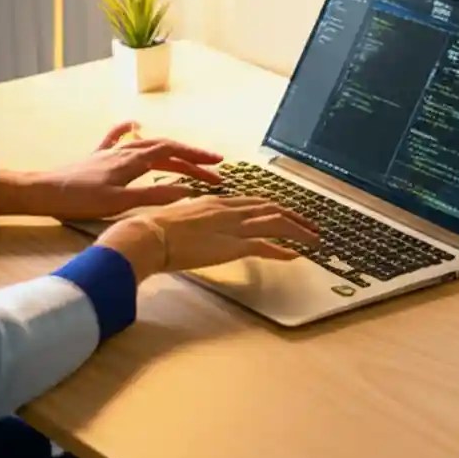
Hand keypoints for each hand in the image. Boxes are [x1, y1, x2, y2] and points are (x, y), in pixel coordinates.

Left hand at [0, 121, 223, 218]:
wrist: (44, 191)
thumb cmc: (79, 199)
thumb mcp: (119, 202)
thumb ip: (154, 195)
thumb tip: (186, 190)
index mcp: (132, 161)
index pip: (173, 154)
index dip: (197, 160)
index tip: (218, 167)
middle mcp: (124, 151)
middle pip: (166, 149)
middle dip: (192, 159)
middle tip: (214, 171)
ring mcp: (110, 152)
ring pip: (148, 145)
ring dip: (171, 151)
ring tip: (189, 158)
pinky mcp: (97, 156)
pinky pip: (116, 138)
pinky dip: (129, 131)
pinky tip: (134, 124)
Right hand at [97, 196, 319, 281]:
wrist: (146, 237)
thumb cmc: (152, 231)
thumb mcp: (175, 220)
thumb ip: (189, 221)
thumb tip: (191, 228)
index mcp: (214, 203)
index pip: (251, 202)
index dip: (272, 207)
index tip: (284, 212)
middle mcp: (227, 210)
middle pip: (270, 208)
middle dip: (293, 216)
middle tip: (309, 225)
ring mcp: (231, 226)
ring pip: (275, 223)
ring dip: (297, 231)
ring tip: (313, 239)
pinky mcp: (232, 246)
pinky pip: (265, 246)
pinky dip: (283, 250)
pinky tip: (295, 255)